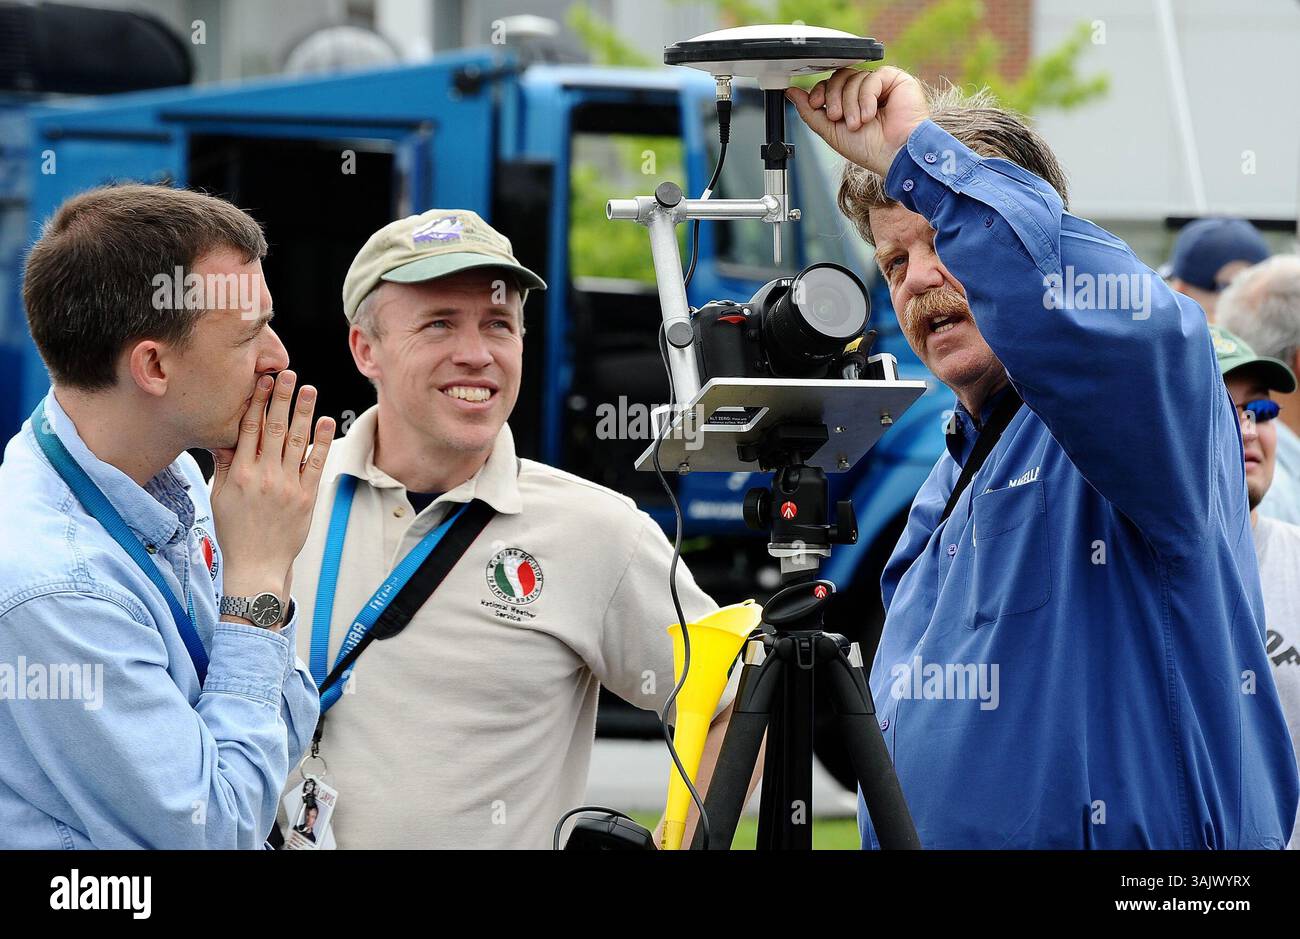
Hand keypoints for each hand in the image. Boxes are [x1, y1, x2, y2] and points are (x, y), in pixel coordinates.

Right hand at [209, 370, 335, 600]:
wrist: (257, 564)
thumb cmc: (235, 530)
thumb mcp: (220, 496)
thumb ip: (226, 465)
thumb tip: (224, 435)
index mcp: (241, 473)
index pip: (250, 429)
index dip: (258, 402)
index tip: (264, 381)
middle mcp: (265, 476)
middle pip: (275, 429)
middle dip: (283, 399)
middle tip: (289, 374)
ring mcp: (288, 486)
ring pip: (297, 441)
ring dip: (305, 412)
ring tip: (309, 390)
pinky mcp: (306, 497)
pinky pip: (316, 463)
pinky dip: (322, 442)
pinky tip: (327, 421)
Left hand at [786, 66, 929, 177]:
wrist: (894, 155)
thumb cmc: (869, 149)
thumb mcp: (830, 131)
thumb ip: (810, 112)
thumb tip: (791, 93)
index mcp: (850, 102)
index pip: (830, 84)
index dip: (821, 91)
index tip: (816, 104)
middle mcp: (864, 92)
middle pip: (839, 76)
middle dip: (834, 97)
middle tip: (838, 118)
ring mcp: (880, 85)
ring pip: (853, 77)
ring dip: (851, 104)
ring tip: (858, 123)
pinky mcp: (896, 80)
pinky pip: (872, 77)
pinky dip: (867, 97)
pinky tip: (870, 115)